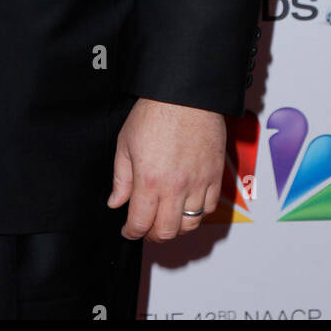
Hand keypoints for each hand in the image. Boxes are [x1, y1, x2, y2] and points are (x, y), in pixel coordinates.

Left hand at [106, 97, 225, 241]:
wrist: (185, 95)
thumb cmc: (154, 113)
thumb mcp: (125, 143)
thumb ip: (121, 178)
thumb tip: (115, 203)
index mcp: (149, 180)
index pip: (140, 223)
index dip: (131, 232)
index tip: (128, 231)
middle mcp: (175, 187)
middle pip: (166, 232)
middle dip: (153, 235)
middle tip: (146, 229)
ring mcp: (198, 183)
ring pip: (190, 225)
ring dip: (176, 228)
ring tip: (166, 219)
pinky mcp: (214, 176)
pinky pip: (209, 208)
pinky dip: (198, 213)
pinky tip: (187, 206)